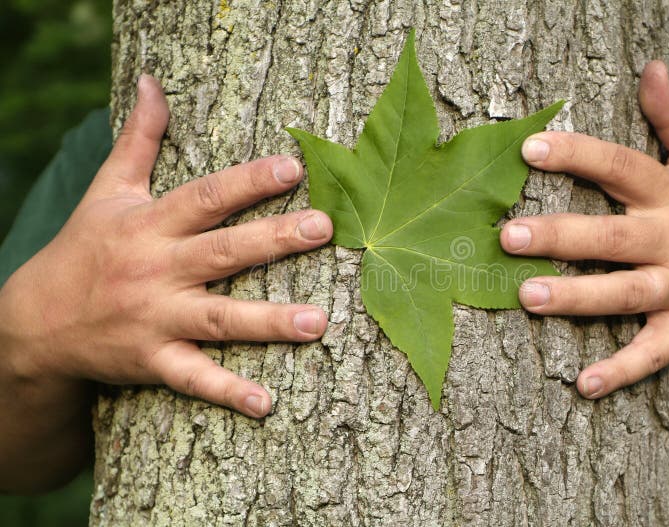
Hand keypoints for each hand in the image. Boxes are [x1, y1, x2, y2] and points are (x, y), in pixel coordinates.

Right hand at [0, 75, 331, 417]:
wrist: (36, 322)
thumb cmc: (86, 247)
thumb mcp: (110, 189)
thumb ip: (139, 138)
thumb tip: (154, 83)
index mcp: (150, 224)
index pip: (206, 197)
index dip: (248, 181)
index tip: (293, 167)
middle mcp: (157, 269)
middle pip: (222, 252)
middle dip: (273, 240)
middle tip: (324, 229)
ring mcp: (155, 318)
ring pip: (218, 319)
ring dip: (268, 322)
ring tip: (319, 322)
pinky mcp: (151, 360)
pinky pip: (193, 378)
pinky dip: (228, 392)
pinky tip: (267, 404)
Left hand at [500, 61, 668, 399]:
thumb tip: (650, 69)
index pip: (621, 167)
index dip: (577, 155)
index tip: (529, 148)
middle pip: (613, 237)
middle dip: (561, 235)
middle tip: (508, 236)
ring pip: (624, 295)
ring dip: (577, 299)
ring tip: (527, 297)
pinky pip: (652, 354)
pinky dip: (621, 371)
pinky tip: (582, 385)